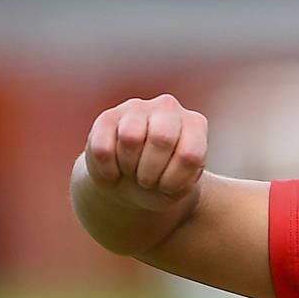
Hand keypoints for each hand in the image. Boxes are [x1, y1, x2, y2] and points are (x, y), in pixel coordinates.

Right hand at [82, 95, 207, 212]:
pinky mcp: (107, 117)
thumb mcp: (180, 189)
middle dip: (152, 171)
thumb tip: (165, 156)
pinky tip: (115, 170)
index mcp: (194, 124)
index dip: (175, 180)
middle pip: (161, 139)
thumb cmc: (164, 185)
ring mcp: (136, 108)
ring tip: (133, 172)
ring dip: (130, 167)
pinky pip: (104, 148)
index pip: (189, 154)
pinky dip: (109, 170)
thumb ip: (184, 176)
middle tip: (148, 182)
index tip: (169, 187)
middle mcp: (168, 108)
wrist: (133, 185)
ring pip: (130, 137)